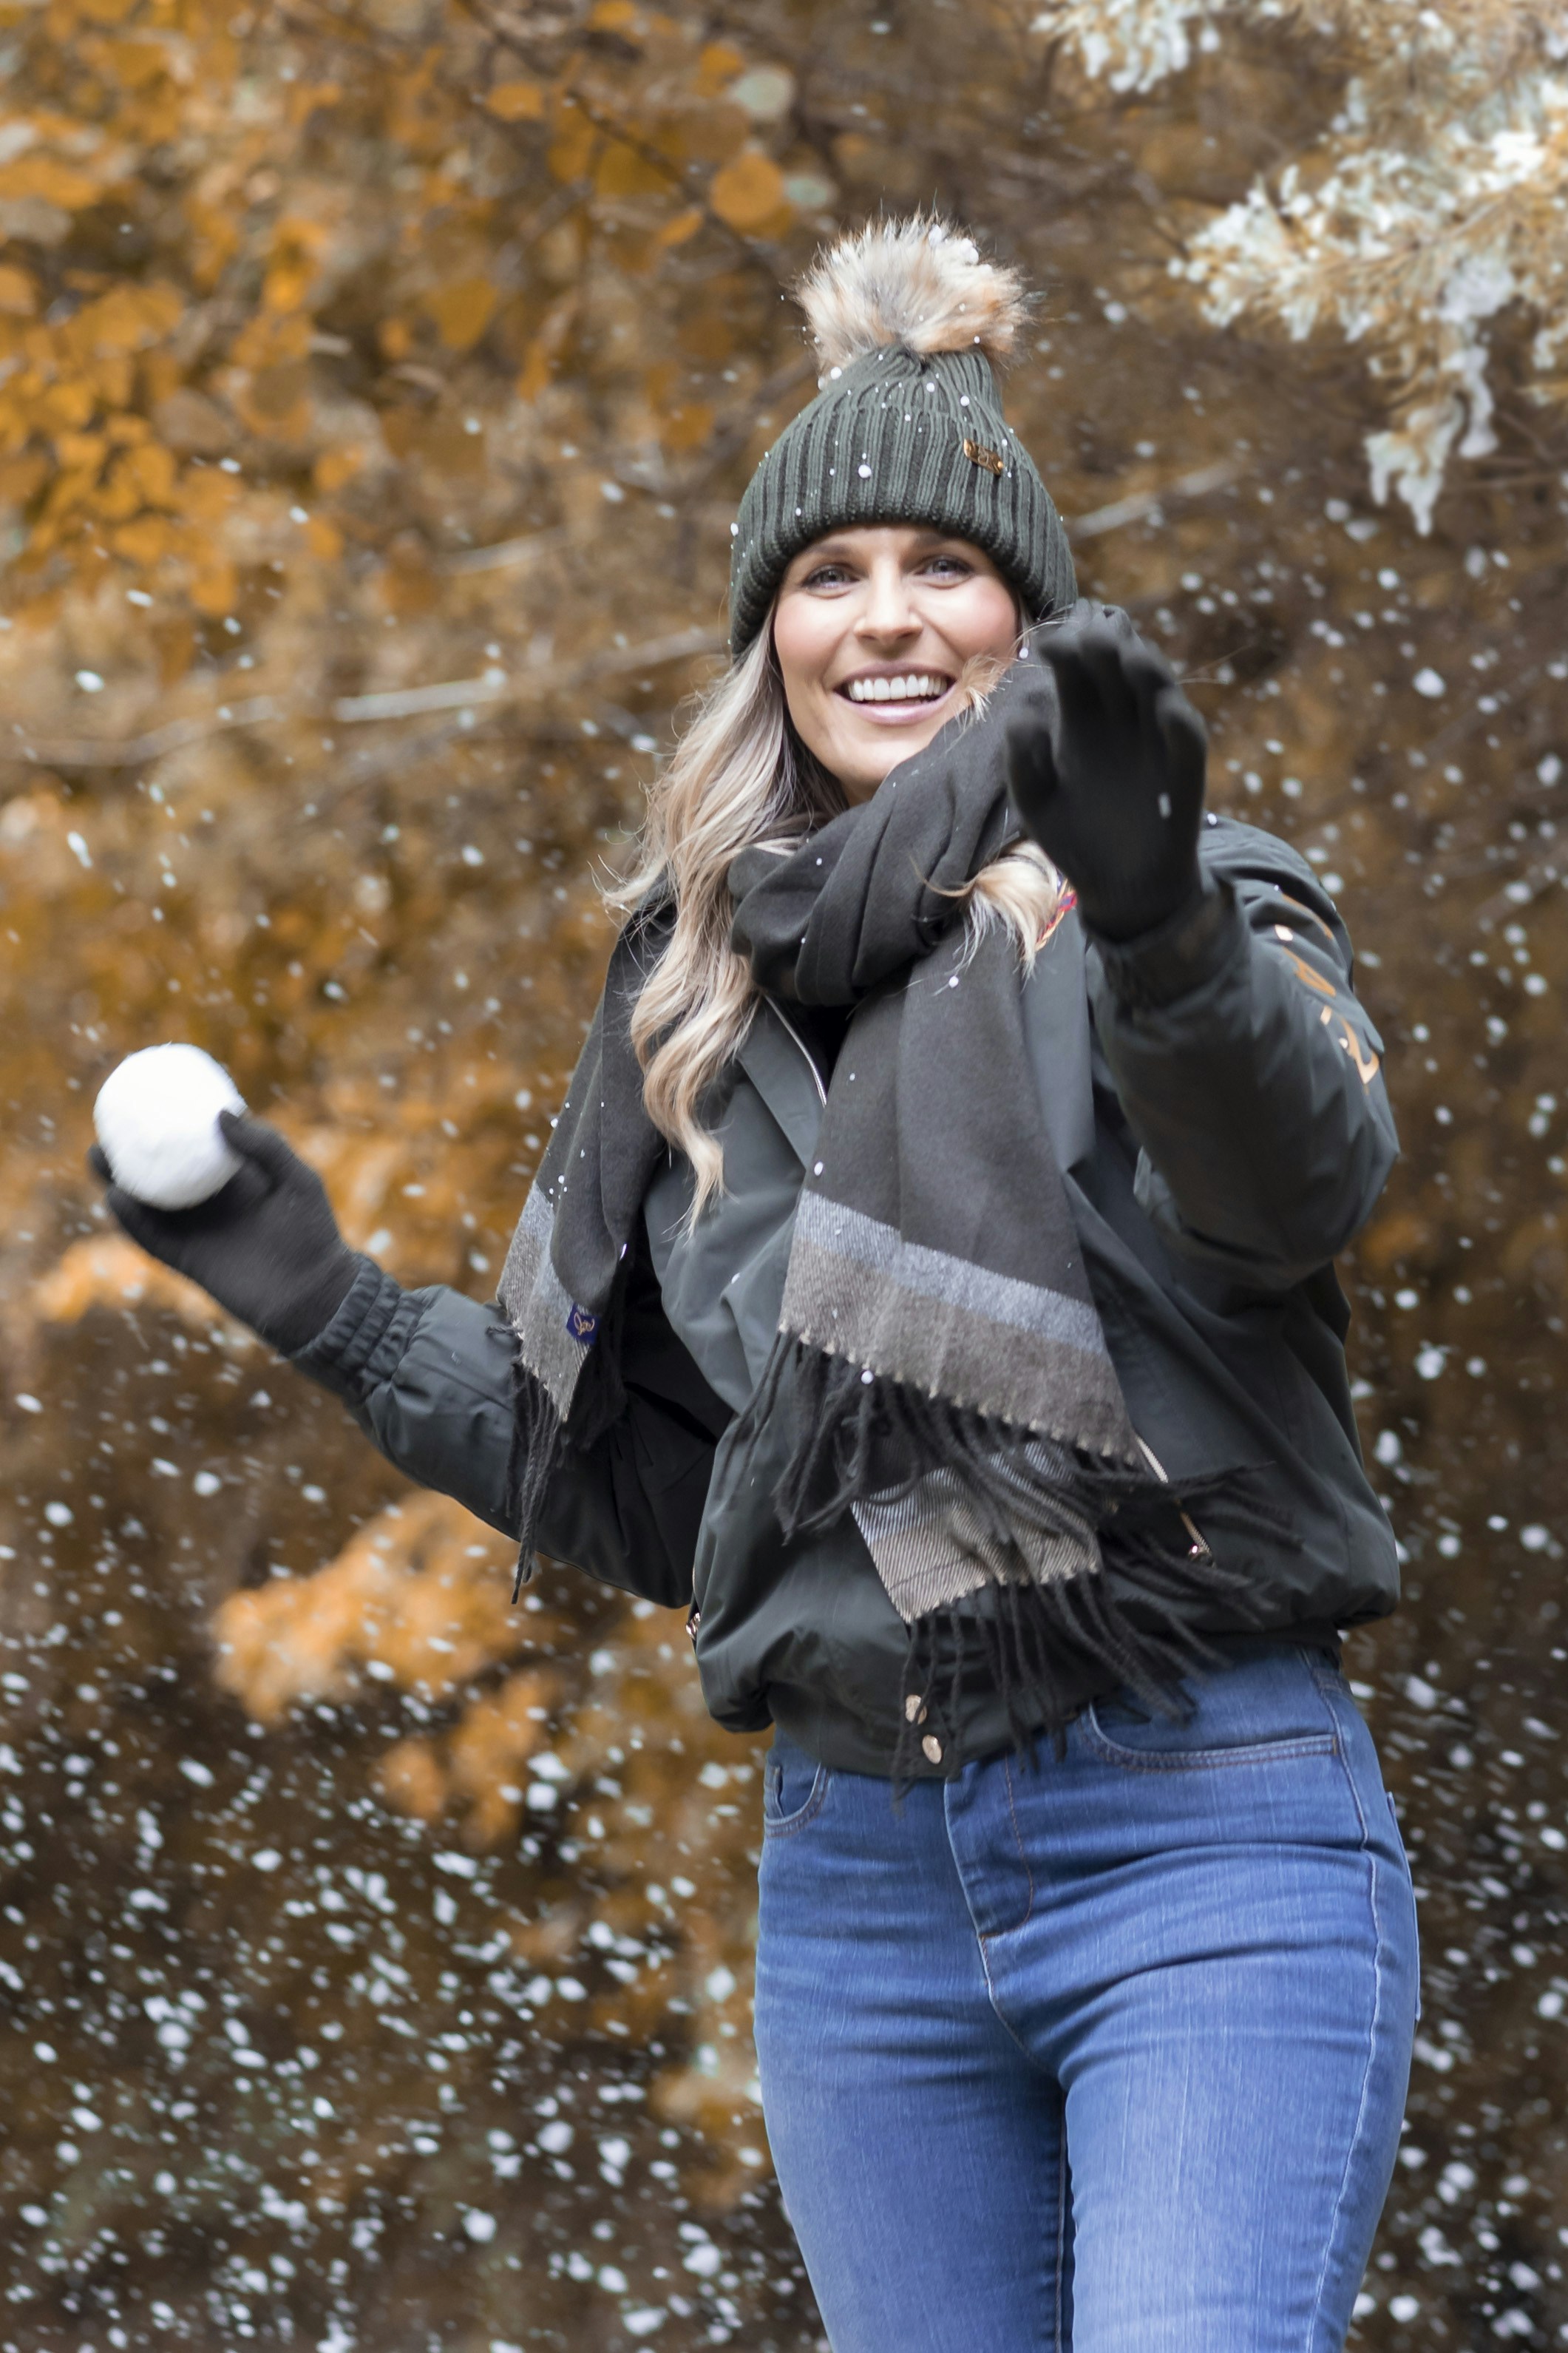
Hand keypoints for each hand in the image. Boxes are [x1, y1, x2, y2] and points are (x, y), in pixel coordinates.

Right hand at [88, 1110, 358, 1355]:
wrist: (312, 1295)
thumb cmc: (314, 1234)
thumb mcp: (297, 1180)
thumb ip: (266, 1146)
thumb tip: (223, 1113)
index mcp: (235, 1180)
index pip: (197, 1148)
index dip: (175, 1128)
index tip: (151, 1100)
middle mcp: (210, 1203)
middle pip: (162, 1173)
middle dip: (133, 1151)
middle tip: (111, 1126)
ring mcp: (196, 1231)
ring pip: (148, 1203)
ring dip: (119, 1181)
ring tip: (98, 1155)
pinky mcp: (187, 1260)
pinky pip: (151, 1237)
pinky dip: (132, 1220)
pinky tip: (116, 1198)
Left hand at [1003, 604, 1207, 942]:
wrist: (1120, 889)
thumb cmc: (1074, 837)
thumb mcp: (1035, 801)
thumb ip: (1022, 758)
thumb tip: (1022, 711)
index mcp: (1081, 715)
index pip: (1076, 663)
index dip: (1065, 645)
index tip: (1046, 645)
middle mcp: (1121, 717)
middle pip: (1118, 663)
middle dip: (1105, 645)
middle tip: (1088, 639)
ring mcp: (1156, 740)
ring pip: (1157, 689)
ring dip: (1145, 669)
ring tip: (1126, 656)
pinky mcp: (1185, 772)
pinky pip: (1188, 741)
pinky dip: (1178, 724)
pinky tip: (1165, 711)